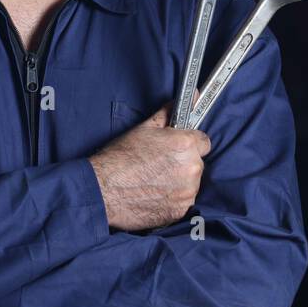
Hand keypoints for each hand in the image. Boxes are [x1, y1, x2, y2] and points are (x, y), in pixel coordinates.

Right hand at [89, 105, 210, 230]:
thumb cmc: (120, 157)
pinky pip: (183, 202)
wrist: (103, 190)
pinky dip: (172, 200)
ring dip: (178, 182)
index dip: (189, 144)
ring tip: (154, 182)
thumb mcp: (144, 129)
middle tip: (159, 165)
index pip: (204, 142)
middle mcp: (191, 168)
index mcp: (185, 145)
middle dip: (183, 163)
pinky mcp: (180, 211)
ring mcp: (187, 192)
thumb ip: (170, 112)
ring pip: (191, 184)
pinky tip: (154, 195)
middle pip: (197, 163)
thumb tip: (192, 95)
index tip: (177, 148)